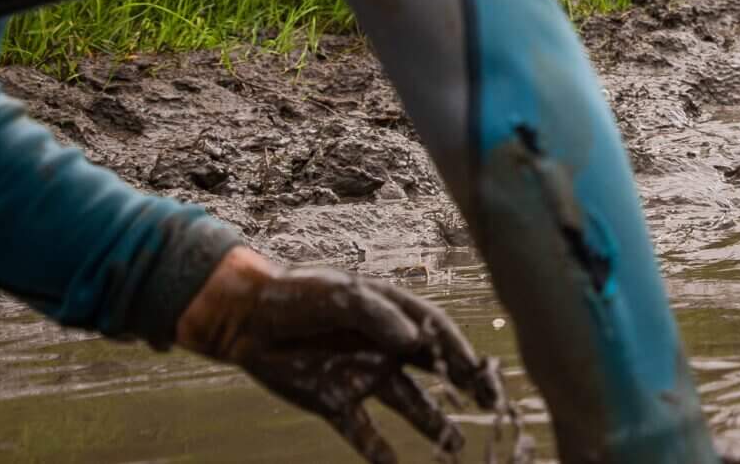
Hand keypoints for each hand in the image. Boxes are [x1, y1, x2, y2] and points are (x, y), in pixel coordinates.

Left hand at [180, 250, 508, 462]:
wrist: (248, 318)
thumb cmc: (300, 293)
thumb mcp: (342, 294)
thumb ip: (380, 317)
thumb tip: (417, 343)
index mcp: (394, 313)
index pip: (437, 333)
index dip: (460, 351)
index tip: (479, 371)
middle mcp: (386, 346)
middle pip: (435, 369)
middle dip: (465, 385)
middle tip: (491, 404)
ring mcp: (363, 375)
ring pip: (408, 403)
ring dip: (432, 423)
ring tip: (454, 446)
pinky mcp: (336, 401)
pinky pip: (362, 431)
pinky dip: (377, 449)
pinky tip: (392, 463)